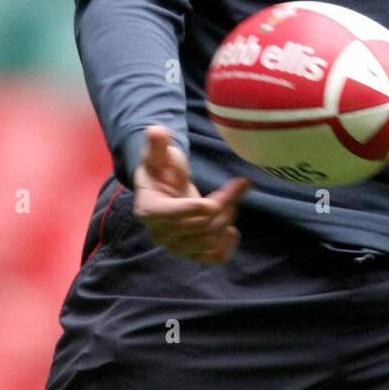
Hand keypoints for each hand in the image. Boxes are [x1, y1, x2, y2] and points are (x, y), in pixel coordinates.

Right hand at [133, 124, 249, 263]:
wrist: (164, 192)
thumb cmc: (161, 170)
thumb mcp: (158, 155)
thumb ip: (157, 144)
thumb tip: (155, 130)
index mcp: (149, 210)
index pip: (173, 215)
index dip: (198, 207)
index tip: (223, 194)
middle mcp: (160, 234)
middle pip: (200, 224)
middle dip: (223, 203)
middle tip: (239, 184)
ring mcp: (177, 247)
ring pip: (210, 240)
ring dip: (228, 218)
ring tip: (233, 199)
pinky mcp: (192, 254)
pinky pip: (214, 258)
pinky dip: (228, 246)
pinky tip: (233, 229)